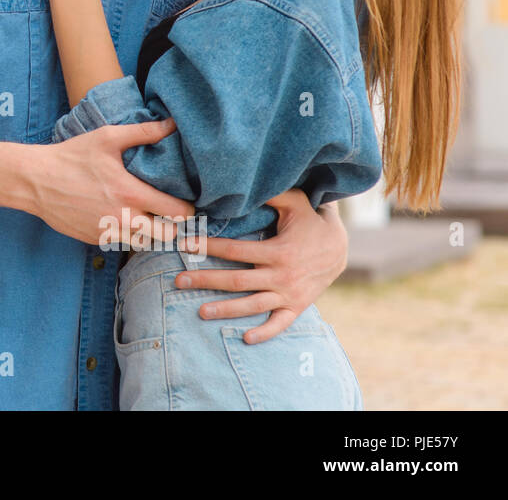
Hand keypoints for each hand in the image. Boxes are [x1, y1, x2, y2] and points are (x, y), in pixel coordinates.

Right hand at [19, 119, 193, 246]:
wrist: (35, 181)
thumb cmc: (71, 157)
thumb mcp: (106, 138)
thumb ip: (142, 133)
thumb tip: (171, 124)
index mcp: (130, 193)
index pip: (177, 212)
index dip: (187, 208)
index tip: (185, 201)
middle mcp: (123, 218)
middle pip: (167, 236)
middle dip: (173, 225)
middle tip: (168, 212)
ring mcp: (109, 232)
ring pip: (146, 244)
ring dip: (151, 233)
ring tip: (148, 217)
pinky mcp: (96, 239)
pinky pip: (123, 244)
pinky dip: (128, 235)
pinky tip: (123, 219)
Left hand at [173, 189, 349, 343]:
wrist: (342, 249)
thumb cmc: (311, 222)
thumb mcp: (296, 203)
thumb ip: (272, 194)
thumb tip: (246, 182)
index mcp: (277, 251)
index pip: (235, 250)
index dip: (208, 247)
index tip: (184, 246)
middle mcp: (281, 276)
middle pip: (236, 281)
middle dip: (206, 281)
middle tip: (179, 281)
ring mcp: (289, 294)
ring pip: (252, 305)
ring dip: (225, 310)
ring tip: (199, 311)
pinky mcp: (297, 307)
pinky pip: (280, 324)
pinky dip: (265, 333)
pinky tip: (245, 338)